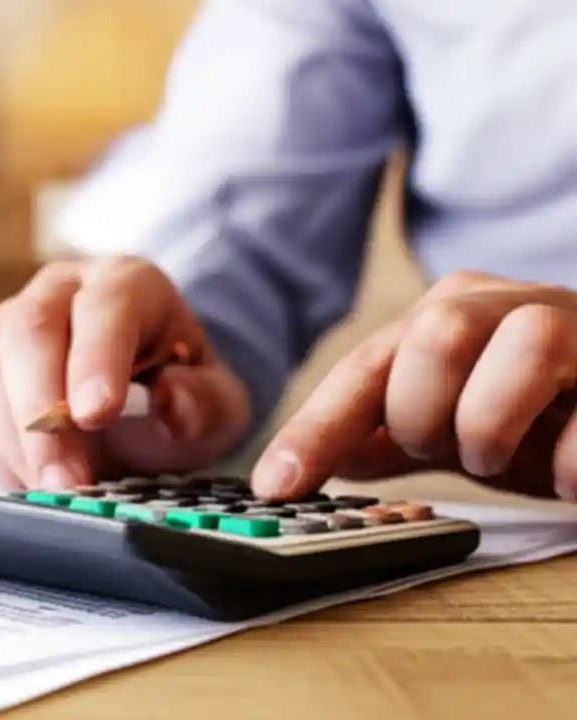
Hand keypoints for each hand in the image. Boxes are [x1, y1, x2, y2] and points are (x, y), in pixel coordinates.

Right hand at [0, 258, 251, 489]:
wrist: (142, 403)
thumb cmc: (179, 394)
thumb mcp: (216, 404)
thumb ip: (204, 402)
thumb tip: (170, 399)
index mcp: (125, 284)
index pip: (104, 306)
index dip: (96, 359)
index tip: (97, 414)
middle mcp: (58, 292)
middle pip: (29, 331)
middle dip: (42, 411)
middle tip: (66, 477)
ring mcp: (6, 327)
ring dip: (13, 437)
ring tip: (50, 490)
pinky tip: (30, 481)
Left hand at [253, 271, 576, 500]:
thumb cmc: (541, 410)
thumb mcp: (454, 420)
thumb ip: (385, 436)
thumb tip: (302, 464)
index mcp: (449, 314)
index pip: (364, 368)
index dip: (315, 429)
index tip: (276, 486)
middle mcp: (508, 307)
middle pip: (436, 336)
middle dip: (425, 414)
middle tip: (447, 451)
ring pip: (523, 345)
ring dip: (494, 423)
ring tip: (500, 456)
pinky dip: (567, 464)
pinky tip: (563, 478)